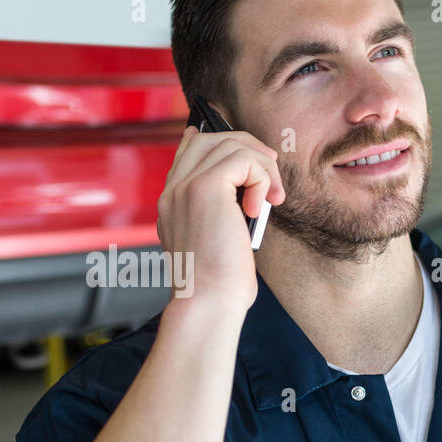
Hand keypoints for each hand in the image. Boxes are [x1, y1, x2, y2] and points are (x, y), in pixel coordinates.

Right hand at [156, 126, 284, 316]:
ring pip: (231, 145)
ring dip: (263, 167)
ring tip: (270, 199)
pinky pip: (244, 158)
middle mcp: (172, 191)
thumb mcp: (216, 240)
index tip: (252, 157)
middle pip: (210, 139)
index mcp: (171, 203)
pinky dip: (263, 177)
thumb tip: (248, 193)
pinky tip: (262, 205)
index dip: (223, 144)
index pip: (190, 150)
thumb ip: (220, 212)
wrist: (208, 303)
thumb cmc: (218, 285)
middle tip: (270, 180)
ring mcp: (184, 186)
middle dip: (248, 150)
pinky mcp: (205, 187)